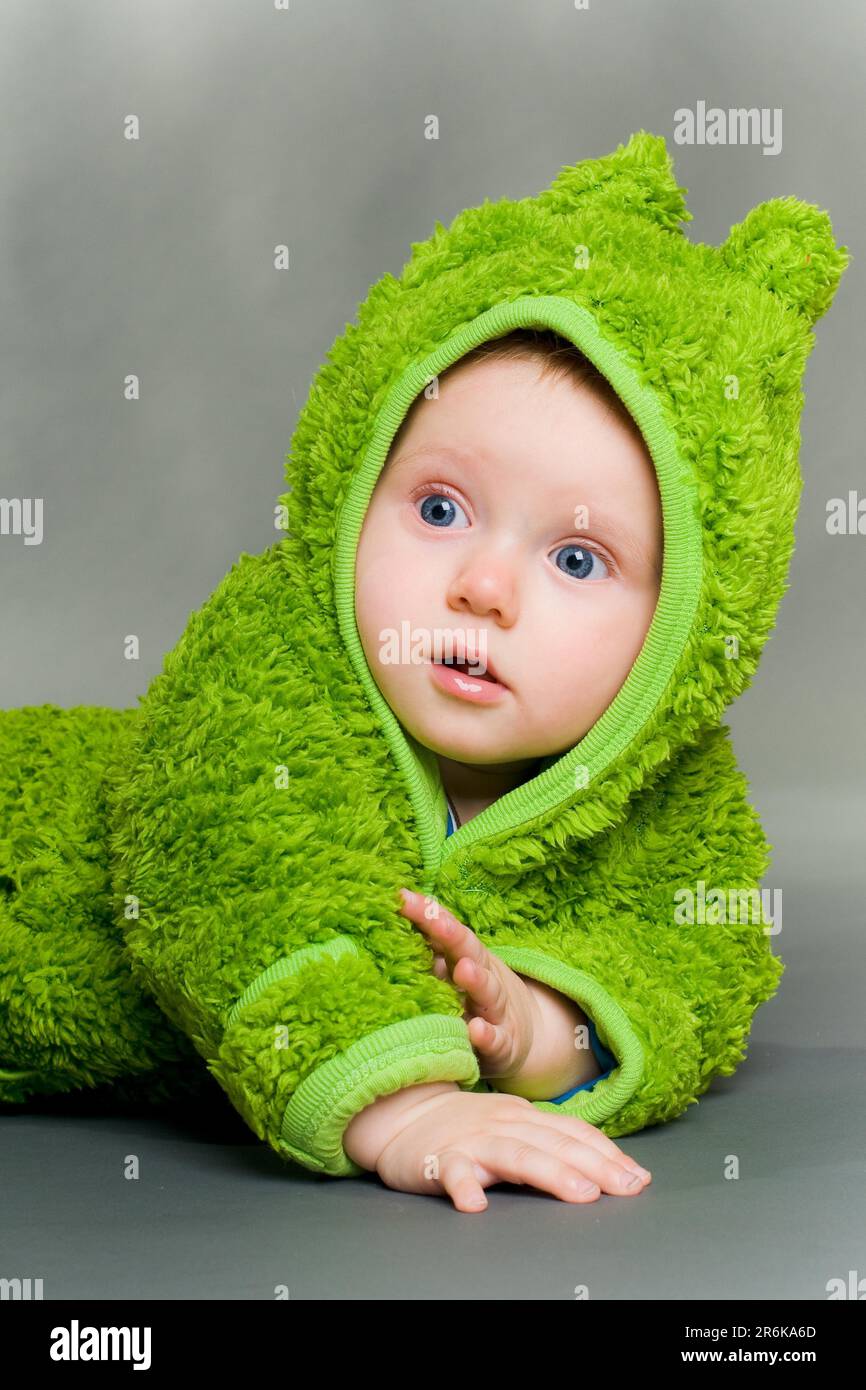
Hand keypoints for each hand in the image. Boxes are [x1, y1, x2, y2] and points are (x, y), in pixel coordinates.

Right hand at [373, 1086, 651, 1213]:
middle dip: (594, 1165)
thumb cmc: (466, 1128)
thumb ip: (550, 1143)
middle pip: (554, 1143)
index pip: (573, 1132)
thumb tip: (602, 1169)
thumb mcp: (512, 1126)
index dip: (608, 1154)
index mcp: (524, 1117)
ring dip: (550, 1173)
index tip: (638, 1178)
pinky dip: (464, 1186)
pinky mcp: (437, 1159)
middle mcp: (503, 1124)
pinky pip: (453, 1172)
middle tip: (625, 1188)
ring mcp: (471, 1140)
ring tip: (580, 1194)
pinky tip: (476, 1205)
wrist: (403, 1114)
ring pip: (515, 1155)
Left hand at [398, 888, 539, 1079]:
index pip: (448, 931)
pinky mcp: (505, 1044)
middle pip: (470, 952)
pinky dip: (487, 1036)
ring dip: (477, 980)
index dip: (428, 915)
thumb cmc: (475, 1000)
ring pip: (488, 992)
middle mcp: (485, 978)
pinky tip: (476, 1031)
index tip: (402, 898)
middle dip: (453, 936)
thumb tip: (387, 925)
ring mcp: (497, 1010)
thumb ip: (429, 953)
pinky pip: (496, 1040)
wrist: (523, 1037)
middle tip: (436, 922)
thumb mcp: (455, 972)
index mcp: (469, 958)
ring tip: (464, 970)